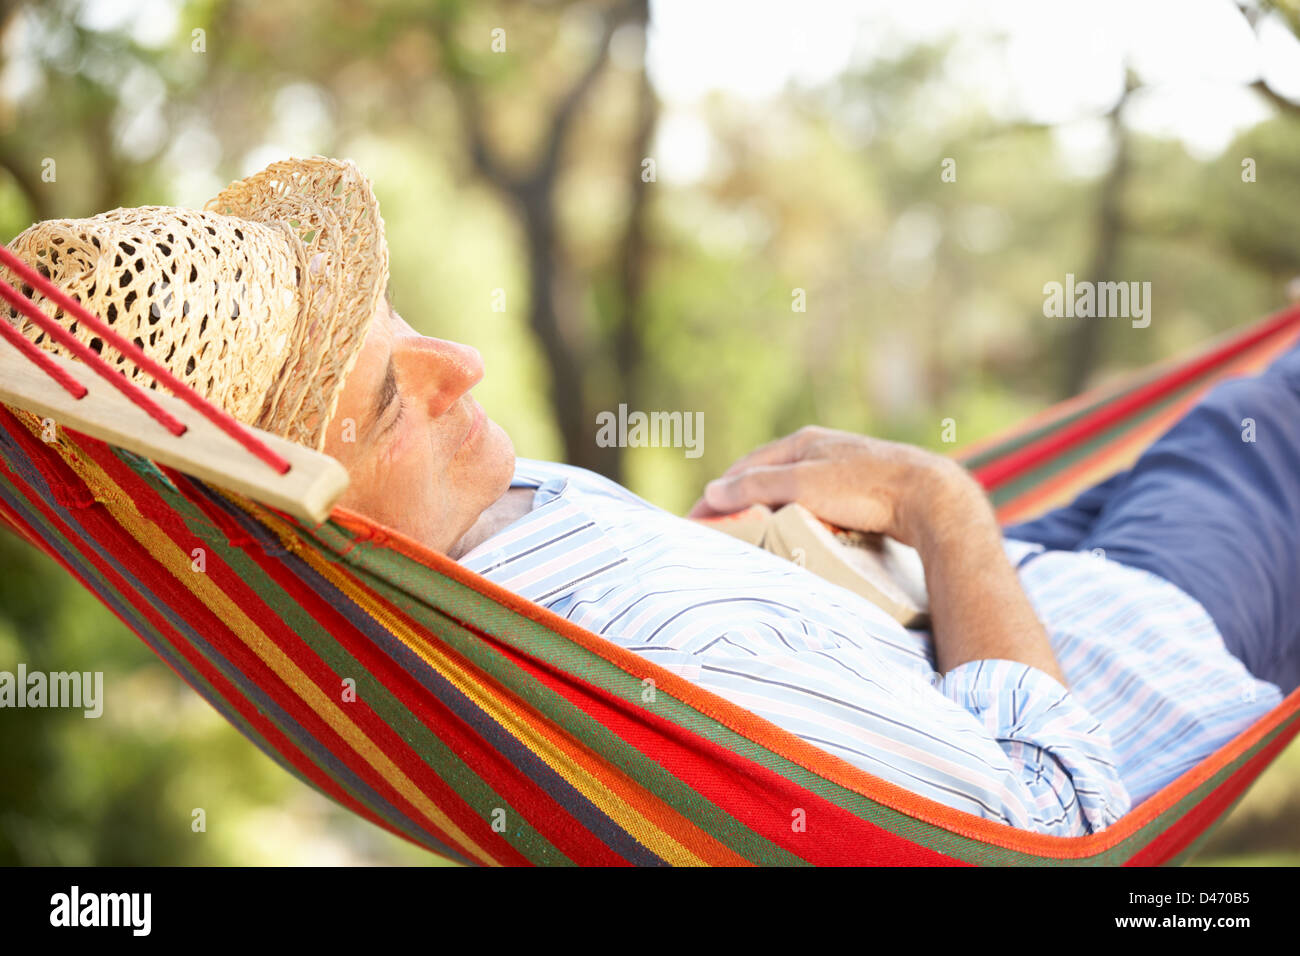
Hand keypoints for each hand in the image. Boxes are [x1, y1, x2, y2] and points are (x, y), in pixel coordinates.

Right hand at [687, 425, 993, 552]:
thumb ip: (756, 486)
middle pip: (768, 477)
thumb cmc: (865, 487)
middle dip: (740, 501)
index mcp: (802, 441)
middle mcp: (821, 449)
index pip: (745, 467)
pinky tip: (799, 535)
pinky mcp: (864, 490)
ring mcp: (844, 469)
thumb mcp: (803, 484)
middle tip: (719, 532)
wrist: (931, 497)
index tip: (697, 522)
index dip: (718, 494)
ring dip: (769, 510)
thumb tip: (712, 491)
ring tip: (753, 536)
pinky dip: (798, 518)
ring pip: (794, 491)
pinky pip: (818, 504)